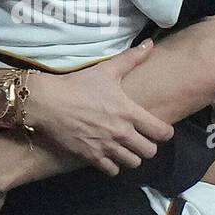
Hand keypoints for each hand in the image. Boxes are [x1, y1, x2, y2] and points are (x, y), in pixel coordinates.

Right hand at [25, 42, 173, 173]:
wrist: (49, 102)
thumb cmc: (79, 84)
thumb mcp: (107, 69)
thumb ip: (131, 58)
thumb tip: (151, 44)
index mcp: (129, 112)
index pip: (162, 132)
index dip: (165, 132)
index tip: (159, 129)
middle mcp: (122, 133)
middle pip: (150, 152)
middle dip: (148, 146)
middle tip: (141, 139)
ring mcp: (107, 147)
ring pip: (133, 163)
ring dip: (131, 156)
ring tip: (125, 148)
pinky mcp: (91, 156)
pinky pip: (112, 171)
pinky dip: (113, 165)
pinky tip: (109, 155)